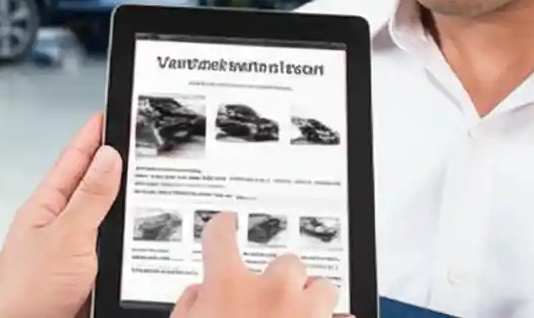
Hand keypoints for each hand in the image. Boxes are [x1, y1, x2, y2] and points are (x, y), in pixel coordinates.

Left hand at [0, 113, 122, 317]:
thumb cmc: (26, 290)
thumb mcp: (66, 235)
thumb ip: (90, 197)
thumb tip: (108, 157)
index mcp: (47, 204)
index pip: (75, 158)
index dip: (94, 133)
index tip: (111, 112)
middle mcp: (60, 223)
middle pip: (93, 184)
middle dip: (116, 163)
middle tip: (137, 140)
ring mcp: (72, 247)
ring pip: (105, 216)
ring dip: (124, 203)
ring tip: (144, 181)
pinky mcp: (86, 272)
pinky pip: (111, 246)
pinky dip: (128, 237)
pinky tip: (141, 233)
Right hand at [170, 213, 344, 317]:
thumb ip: (191, 305)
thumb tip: (199, 294)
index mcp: (229, 286)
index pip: (220, 236)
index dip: (222, 227)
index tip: (226, 223)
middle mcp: (272, 292)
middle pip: (285, 262)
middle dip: (279, 279)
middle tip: (267, 299)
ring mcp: (306, 313)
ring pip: (322, 286)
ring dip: (311, 298)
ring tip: (299, 313)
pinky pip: (342, 317)